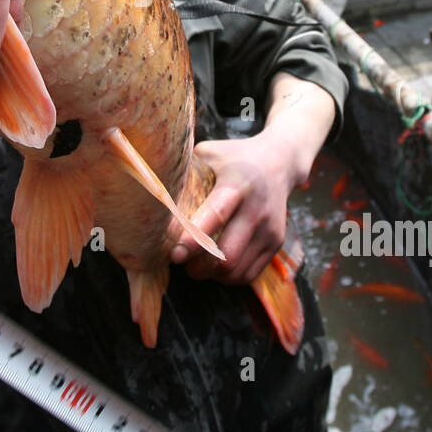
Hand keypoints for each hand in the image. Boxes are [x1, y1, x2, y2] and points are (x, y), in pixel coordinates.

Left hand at [170, 133, 297, 284]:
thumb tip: (151, 192)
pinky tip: (214, 266)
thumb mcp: (210, 154)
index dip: (194, 239)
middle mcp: (257, 209)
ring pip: (236, 271)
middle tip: (180, 260)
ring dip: (211, 275)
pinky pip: (248, 275)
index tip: (175, 254)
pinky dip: (227, 277)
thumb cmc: (234, 158)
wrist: (281, 161)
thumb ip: (186, 173)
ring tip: (195, 264)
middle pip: (227, 256)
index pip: (216, 216)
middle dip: (198, 266)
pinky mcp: (276, 243)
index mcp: (237, 184)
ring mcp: (270, 229)